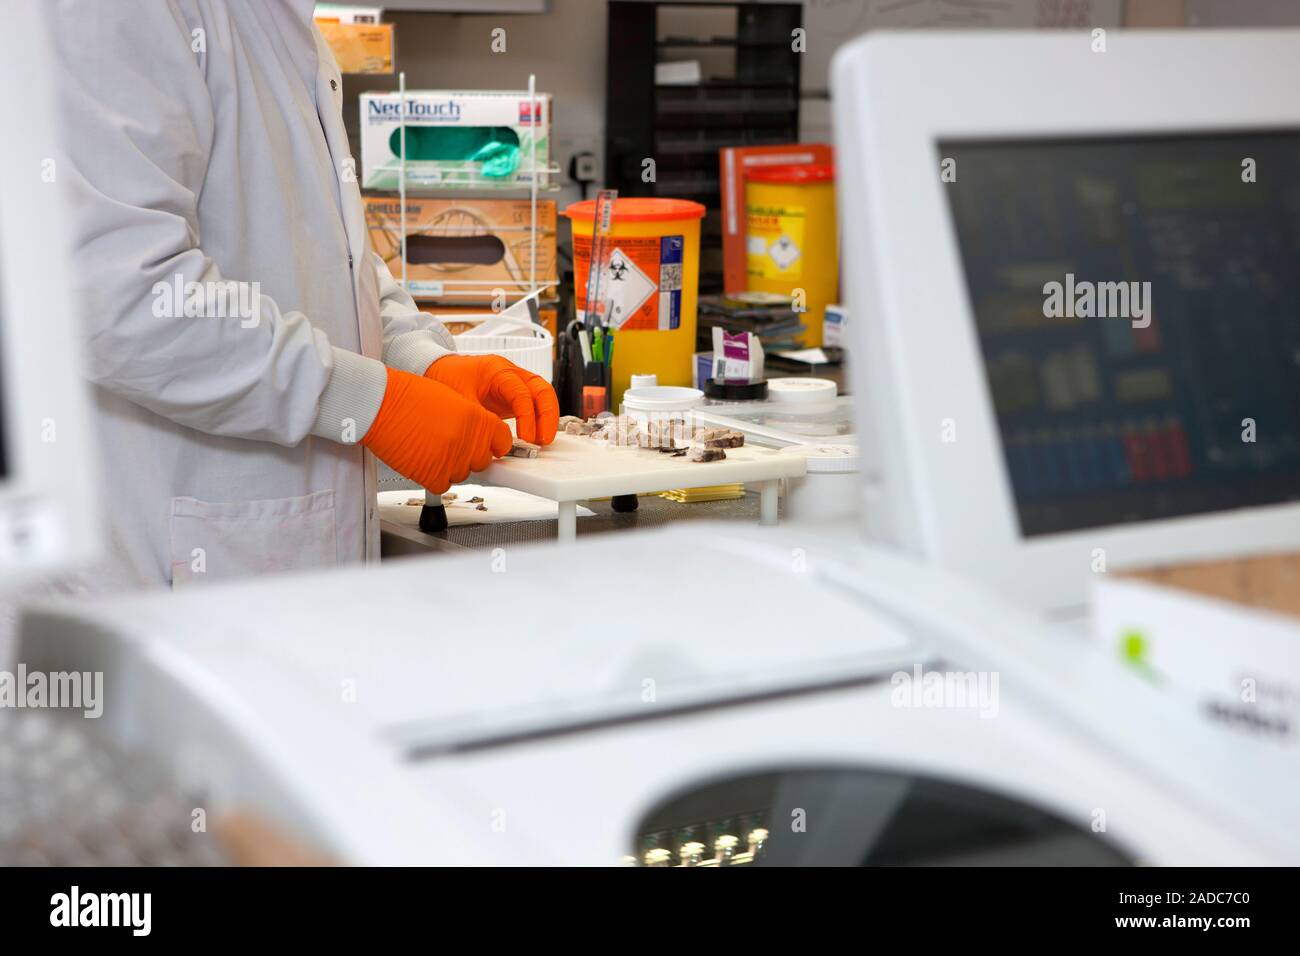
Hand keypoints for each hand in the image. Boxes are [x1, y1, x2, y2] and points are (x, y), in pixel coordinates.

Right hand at [361, 367, 511, 493]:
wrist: (380, 404)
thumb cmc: (408, 397)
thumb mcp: (452, 399)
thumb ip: (472, 420)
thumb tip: (481, 437)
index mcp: (478, 419)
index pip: (502, 442)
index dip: (493, 444)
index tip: (488, 446)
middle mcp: (468, 441)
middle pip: (482, 461)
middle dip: (469, 455)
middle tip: (450, 444)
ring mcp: (452, 460)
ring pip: (462, 474)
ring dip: (450, 466)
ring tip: (430, 447)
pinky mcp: (432, 475)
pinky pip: (442, 485)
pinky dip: (433, 476)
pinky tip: (422, 459)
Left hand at [425, 354, 558, 444]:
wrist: (437, 370)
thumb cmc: (445, 376)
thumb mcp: (458, 399)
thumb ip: (478, 419)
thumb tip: (494, 441)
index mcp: (497, 370)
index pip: (522, 393)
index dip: (527, 417)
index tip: (526, 438)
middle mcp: (510, 374)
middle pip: (542, 390)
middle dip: (548, 416)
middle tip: (544, 439)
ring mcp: (513, 384)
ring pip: (542, 396)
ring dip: (546, 418)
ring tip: (542, 440)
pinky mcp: (512, 397)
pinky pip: (533, 405)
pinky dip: (537, 420)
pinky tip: (534, 435)